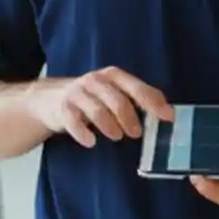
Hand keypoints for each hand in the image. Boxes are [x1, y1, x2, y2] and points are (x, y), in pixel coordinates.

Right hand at [27, 67, 172, 147]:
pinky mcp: (63, 108)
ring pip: (97, 110)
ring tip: (117, 137)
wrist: (50, 99)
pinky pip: (74, 121)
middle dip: (130, 118)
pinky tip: (91, 142)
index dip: (154, 102)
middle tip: (137, 134)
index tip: (168, 117)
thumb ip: (136, 101)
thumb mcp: (113, 94)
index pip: (137, 87)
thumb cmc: (92, 99)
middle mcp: (96, 81)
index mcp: (113, 76)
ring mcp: (78, 93)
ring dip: (110, 126)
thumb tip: (166, 114)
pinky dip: (83, 133)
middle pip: (117, 99)